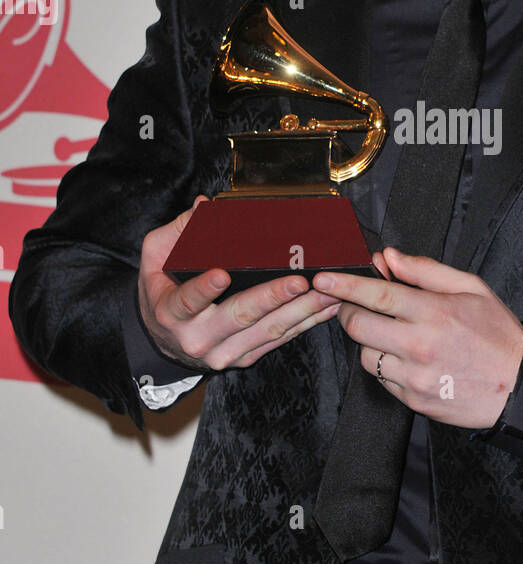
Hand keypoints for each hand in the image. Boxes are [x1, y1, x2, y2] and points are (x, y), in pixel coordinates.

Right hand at [137, 197, 341, 371]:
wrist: (164, 342)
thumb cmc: (162, 294)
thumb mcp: (155, 259)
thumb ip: (178, 232)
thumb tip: (204, 206)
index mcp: (172, 312)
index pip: (187, 300)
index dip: (204, 290)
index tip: (221, 275)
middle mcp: (198, 337)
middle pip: (239, 317)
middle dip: (271, 298)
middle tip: (298, 281)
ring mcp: (224, 352)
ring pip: (266, 331)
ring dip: (300, 311)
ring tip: (325, 292)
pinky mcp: (245, 357)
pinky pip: (278, 341)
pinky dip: (304, 324)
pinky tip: (325, 309)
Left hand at [314, 246, 522, 428]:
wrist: (518, 385)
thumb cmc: (496, 334)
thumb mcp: (471, 288)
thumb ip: (425, 271)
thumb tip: (388, 258)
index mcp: (433, 312)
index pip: (376, 294)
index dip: (344, 285)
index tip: (323, 278)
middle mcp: (419, 345)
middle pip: (358, 326)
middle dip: (347, 311)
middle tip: (353, 305)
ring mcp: (414, 376)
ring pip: (365, 355)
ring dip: (369, 341)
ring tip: (392, 335)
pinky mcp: (413, 400)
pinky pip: (381, 379)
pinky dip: (385, 366)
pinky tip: (406, 358)